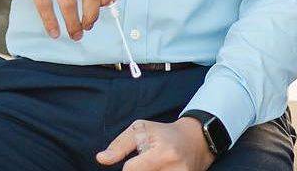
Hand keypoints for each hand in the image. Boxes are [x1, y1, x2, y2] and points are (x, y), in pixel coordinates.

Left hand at [96, 117, 214, 169]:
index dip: (128, 168)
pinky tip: (158, 170)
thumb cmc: (164, 134)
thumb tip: (101, 159)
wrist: (196, 142)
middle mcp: (174, 170)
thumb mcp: (142, 129)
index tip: (134, 163)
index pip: (131, 170)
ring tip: (153, 166)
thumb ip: (120, 144)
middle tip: (145, 165)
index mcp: (163, 154)